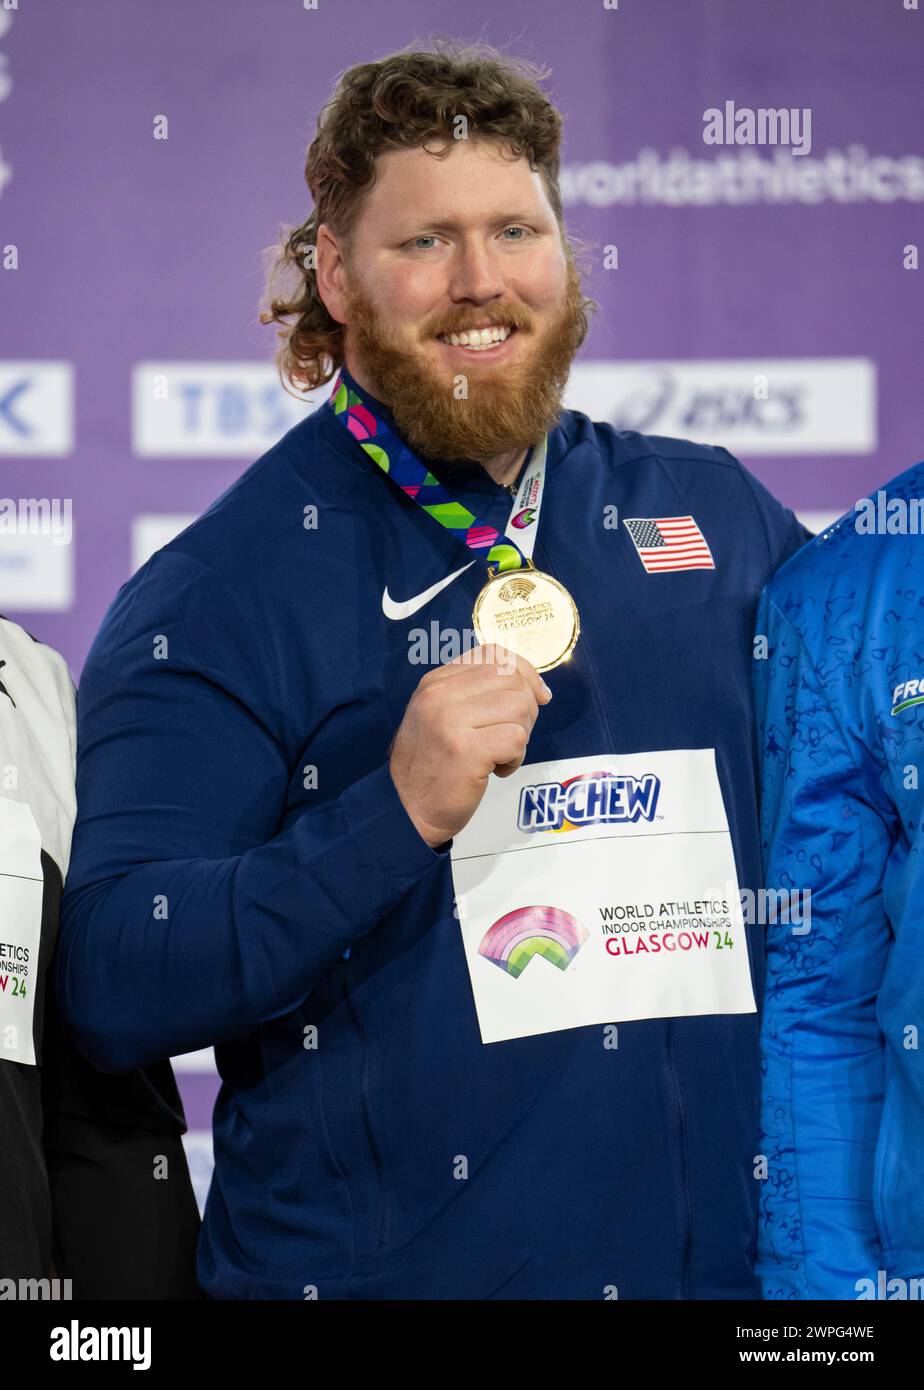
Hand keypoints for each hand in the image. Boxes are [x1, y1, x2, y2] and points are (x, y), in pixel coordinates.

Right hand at [389, 643, 552, 847]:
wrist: (405, 809)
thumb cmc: (434, 766)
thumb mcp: (444, 716)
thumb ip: (479, 694)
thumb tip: (538, 688)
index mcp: (436, 682)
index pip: (494, 654)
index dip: (525, 672)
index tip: (537, 696)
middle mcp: (440, 695)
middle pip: (512, 679)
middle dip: (526, 709)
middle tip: (510, 737)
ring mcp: (450, 721)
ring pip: (519, 707)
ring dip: (520, 736)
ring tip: (498, 755)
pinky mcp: (464, 751)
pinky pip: (517, 739)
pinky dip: (515, 759)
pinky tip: (496, 770)